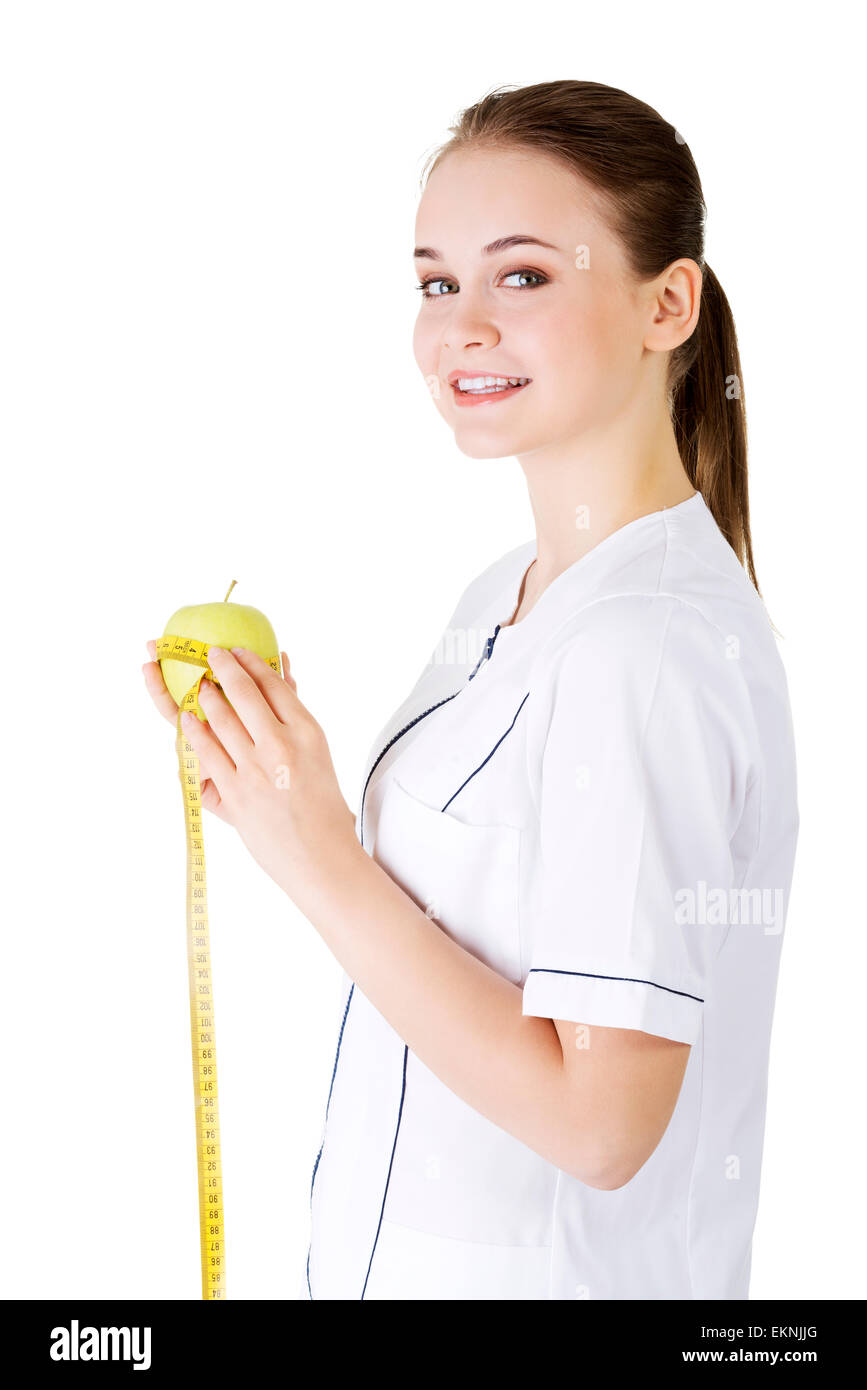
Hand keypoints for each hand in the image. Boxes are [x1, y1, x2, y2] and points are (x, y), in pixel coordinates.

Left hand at [142, 642, 357, 900]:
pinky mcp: (234, 794)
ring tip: (200, 686)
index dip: (253, 664)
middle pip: (245, 694)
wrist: (319, 855)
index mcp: (308, 732)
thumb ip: (294, 719)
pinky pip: (206, 753)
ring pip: (220, 719)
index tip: (239, 652)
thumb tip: (280, 678)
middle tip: (212, 654)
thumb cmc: (321, 805)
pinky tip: (188, 720)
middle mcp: (282, 745)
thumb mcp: (318, 755)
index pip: (275, 686)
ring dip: (205, 697)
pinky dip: (194, 732)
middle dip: (224, 668)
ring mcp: (255, 769)